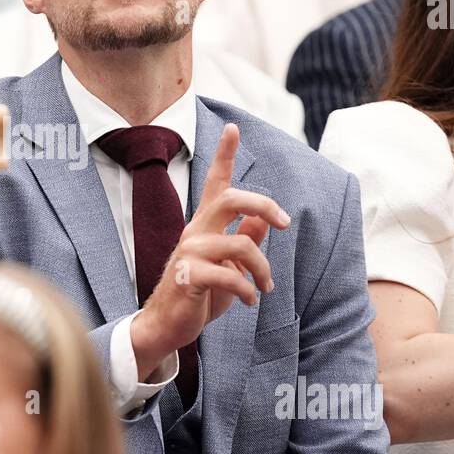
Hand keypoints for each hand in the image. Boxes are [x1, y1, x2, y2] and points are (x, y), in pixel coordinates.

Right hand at [130, 123, 290, 377]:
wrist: (167, 325)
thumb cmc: (200, 295)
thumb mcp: (228, 267)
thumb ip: (244, 241)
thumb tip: (263, 221)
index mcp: (204, 226)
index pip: (215, 183)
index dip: (224, 154)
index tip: (233, 128)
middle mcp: (195, 232)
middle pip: (232, 199)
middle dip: (264, 205)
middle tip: (286, 223)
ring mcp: (190, 253)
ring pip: (242, 245)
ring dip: (263, 270)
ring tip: (266, 288)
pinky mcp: (189, 276)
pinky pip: (231, 277)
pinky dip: (249, 291)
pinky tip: (251, 301)